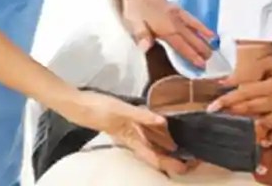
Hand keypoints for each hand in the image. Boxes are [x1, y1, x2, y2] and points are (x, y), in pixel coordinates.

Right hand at [59, 90, 191, 175]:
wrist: (79, 104)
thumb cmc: (99, 109)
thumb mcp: (122, 110)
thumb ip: (143, 116)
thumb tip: (162, 121)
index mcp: (132, 139)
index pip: (154, 157)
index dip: (169, 163)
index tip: (185, 167)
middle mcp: (133, 137)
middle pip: (156, 152)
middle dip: (172, 157)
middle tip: (192, 159)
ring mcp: (131, 130)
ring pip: (153, 141)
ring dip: (167, 145)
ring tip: (185, 146)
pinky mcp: (129, 121)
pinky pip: (147, 128)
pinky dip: (158, 130)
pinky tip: (166, 127)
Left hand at [121, 0, 215, 68]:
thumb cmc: (136, 10)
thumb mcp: (133, 23)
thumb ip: (141, 35)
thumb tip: (146, 48)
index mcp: (165, 29)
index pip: (181, 45)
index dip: (191, 55)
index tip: (201, 64)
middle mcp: (175, 23)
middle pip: (191, 39)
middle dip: (201, 50)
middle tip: (211, 61)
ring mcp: (179, 17)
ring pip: (195, 31)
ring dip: (204, 41)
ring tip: (213, 51)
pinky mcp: (181, 12)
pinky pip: (194, 21)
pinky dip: (203, 27)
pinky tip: (211, 34)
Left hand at [209, 59, 271, 146]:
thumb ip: (253, 69)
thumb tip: (227, 81)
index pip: (245, 92)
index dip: (227, 99)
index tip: (211, 106)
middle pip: (248, 109)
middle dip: (229, 112)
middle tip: (214, 116)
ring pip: (258, 125)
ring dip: (243, 127)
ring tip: (229, 127)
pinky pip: (270, 138)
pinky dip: (260, 140)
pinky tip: (251, 139)